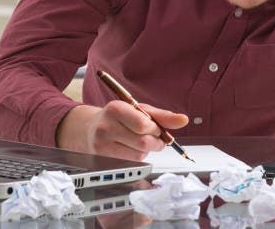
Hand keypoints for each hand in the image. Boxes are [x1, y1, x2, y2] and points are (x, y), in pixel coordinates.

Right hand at [55, 102, 188, 160]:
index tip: (155, 127)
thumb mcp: (139, 110)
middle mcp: (106, 127)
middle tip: (154, 138)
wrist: (90, 129)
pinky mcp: (101, 161)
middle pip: (143, 143)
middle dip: (155, 142)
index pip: (144, 125)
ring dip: (145, 151)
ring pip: (138, 156)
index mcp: (115, 109)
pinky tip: (128, 150)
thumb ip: (163, 116)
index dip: (155, 129)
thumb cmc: (119, 118)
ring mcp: (101, 146)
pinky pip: (130, 164)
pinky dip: (135, 159)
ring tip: (138, 142)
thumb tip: (184, 120)